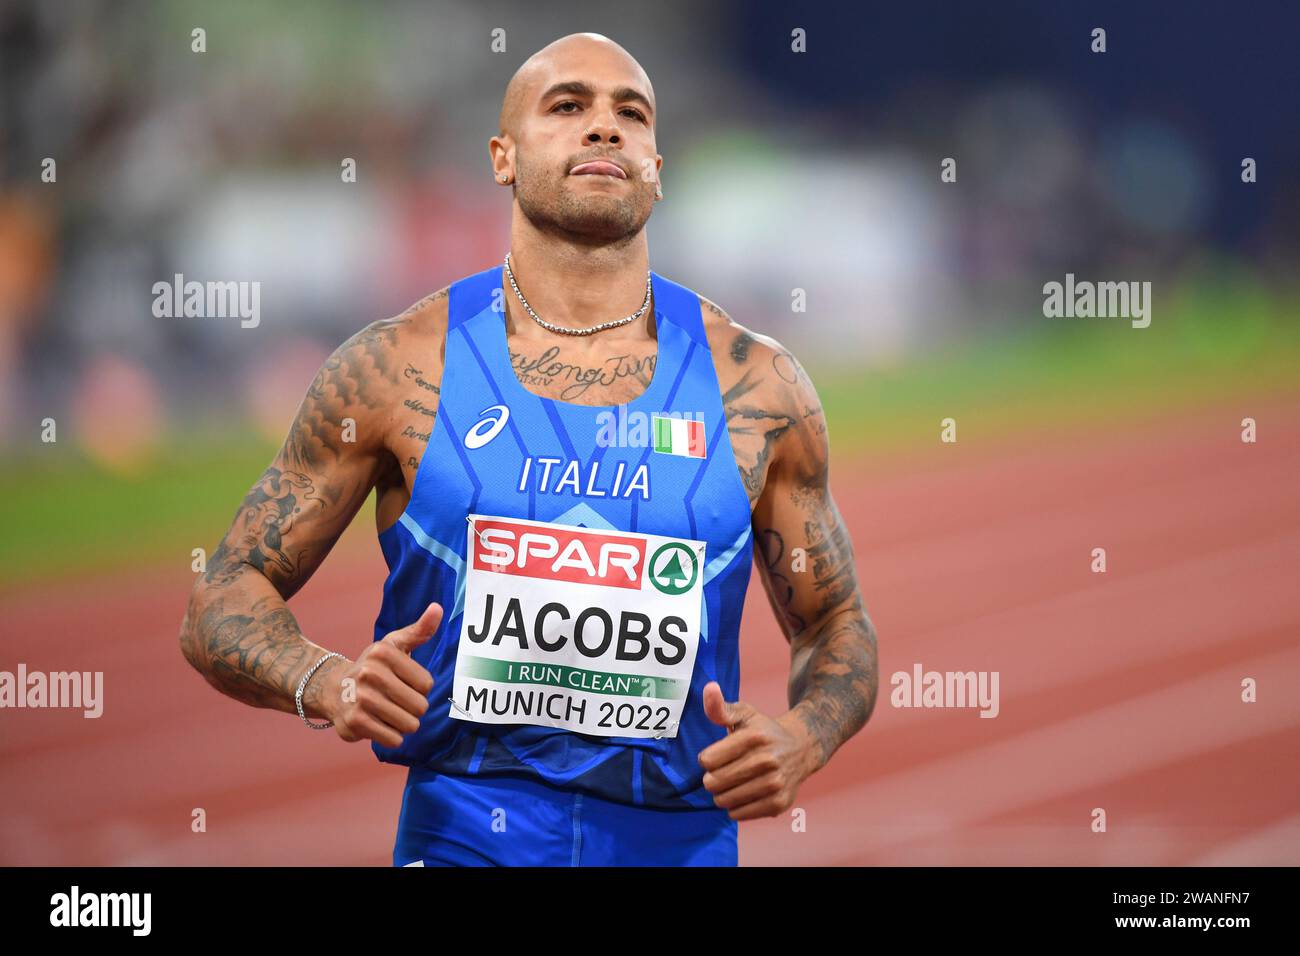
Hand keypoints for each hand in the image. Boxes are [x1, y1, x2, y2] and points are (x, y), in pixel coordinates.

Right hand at [319, 602, 440, 747]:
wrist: (333, 690)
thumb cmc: (374, 667)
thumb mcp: (394, 645)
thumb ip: (420, 630)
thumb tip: (438, 608)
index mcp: (383, 653)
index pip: (427, 684)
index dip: (420, 689)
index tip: (403, 683)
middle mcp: (370, 674)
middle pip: (420, 707)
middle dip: (413, 709)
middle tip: (396, 701)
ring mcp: (361, 699)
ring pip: (409, 725)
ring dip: (403, 724)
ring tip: (388, 712)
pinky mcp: (354, 723)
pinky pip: (393, 739)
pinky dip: (391, 736)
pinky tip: (378, 724)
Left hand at [697, 681, 817, 820]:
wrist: (801, 748)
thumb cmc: (763, 731)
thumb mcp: (744, 713)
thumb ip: (720, 707)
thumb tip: (709, 687)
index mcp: (754, 737)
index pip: (708, 760)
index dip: (706, 759)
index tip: (715, 755)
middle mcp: (767, 760)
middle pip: (714, 782)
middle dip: (711, 778)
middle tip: (721, 772)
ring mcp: (774, 784)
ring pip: (724, 800)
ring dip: (721, 794)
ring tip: (731, 783)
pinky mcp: (778, 803)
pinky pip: (738, 814)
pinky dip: (734, 807)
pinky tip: (743, 793)